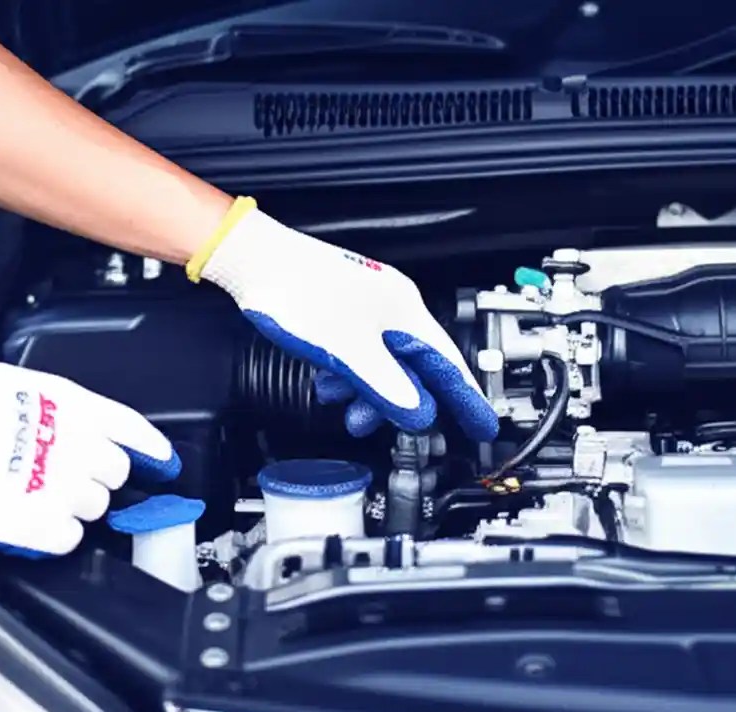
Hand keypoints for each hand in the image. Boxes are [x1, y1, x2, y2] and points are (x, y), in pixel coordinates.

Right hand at [0, 362, 179, 556]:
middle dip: (96, 474)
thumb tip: (59, 420)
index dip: (150, 446)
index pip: (132, 428)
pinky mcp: (39, 526)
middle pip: (117, 472)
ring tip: (37, 495)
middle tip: (63, 473)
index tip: (160, 459)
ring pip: (96, 506)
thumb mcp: (9, 382)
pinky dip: (57, 533)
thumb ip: (48, 403)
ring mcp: (62, 489)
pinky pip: (70, 538)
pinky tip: (33, 521)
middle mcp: (78, 447)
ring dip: (75, 504)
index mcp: (73, 406)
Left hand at [192, 199, 498, 440]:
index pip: (447, 362)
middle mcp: (390, 305)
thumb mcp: (347, 352)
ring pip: (382, 361)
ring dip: (369, 392)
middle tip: (401, 427)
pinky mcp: (341, 310)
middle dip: (404, 401)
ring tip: (350, 413)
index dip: (466, 397)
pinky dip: (350, 375)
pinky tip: (331, 384)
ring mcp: (365, 306)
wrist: (253, 259)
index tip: (482, 423)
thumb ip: (386, 386)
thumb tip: (418, 412)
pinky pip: (359, 352)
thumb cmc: (297, 291)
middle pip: (414, 365)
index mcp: (403, 310)